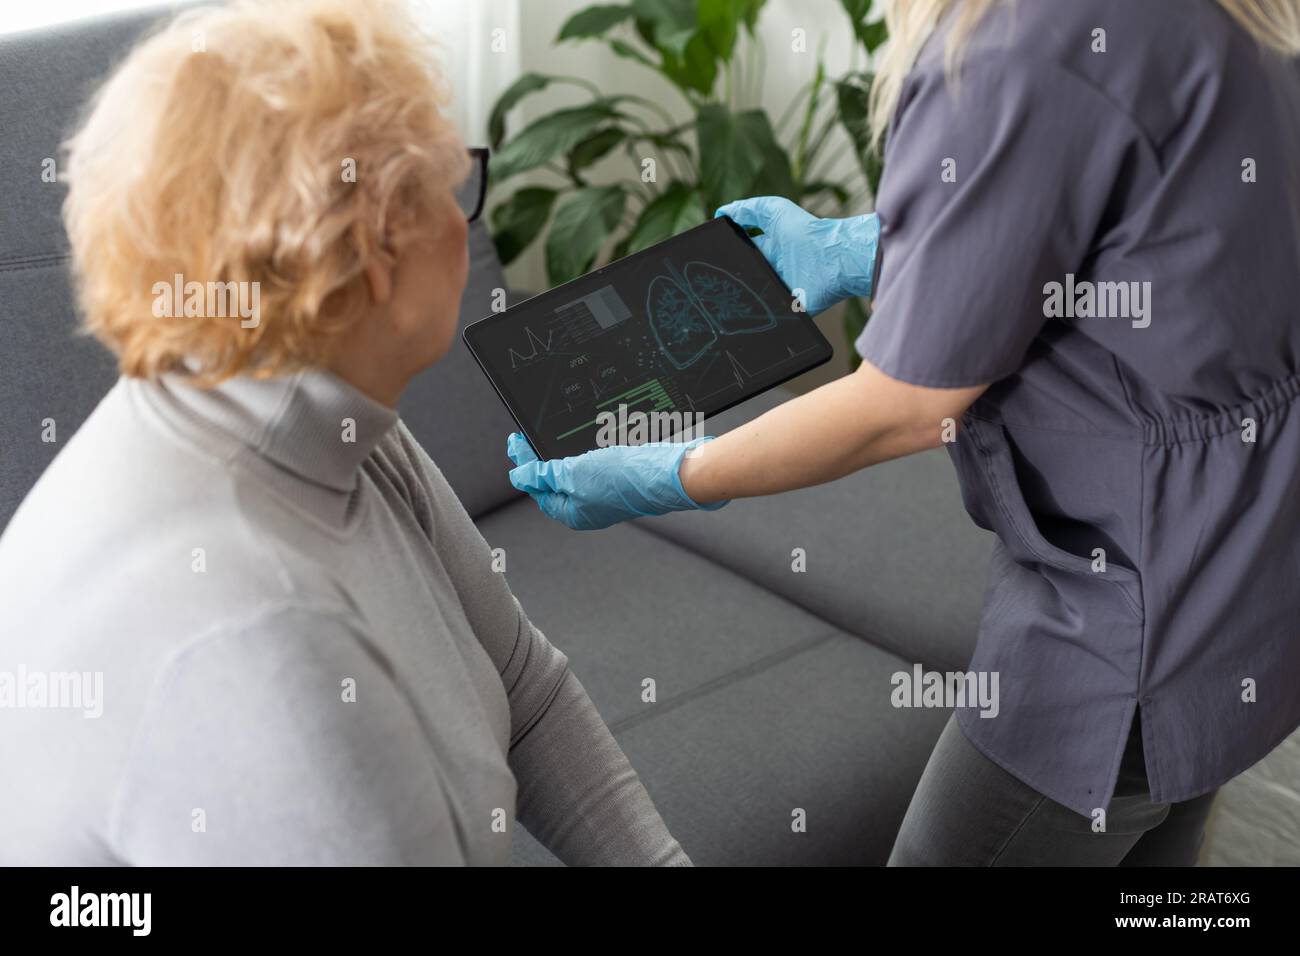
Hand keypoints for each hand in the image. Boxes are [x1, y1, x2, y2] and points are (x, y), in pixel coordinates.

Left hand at [506, 433, 727, 530]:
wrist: (668, 473)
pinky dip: (579, 453)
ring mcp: (604, 493)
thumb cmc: (623, 479)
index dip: (524, 465)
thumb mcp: (574, 474)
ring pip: (572, 472)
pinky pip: (591, 466)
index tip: (516, 442)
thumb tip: (518, 477)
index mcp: (572, 512)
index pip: (538, 488)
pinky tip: (575, 441)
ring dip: (557, 455)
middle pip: (553, 481)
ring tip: (544, 437)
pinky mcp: (619, 479)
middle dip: (538, 460)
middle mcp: (587, 506)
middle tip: (523, 438)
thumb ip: (544, 475)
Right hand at [714, 197, 879, 315]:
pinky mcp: (787, 309)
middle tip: (709, 283)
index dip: (724, 253)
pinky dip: (755, 317)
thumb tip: (721, 213)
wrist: (833, 257)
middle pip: (743, 276)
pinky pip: (767, 316)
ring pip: (751, 297)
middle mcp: (772, 270)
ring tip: (719, 301)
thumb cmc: (806, 230)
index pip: (740, 252)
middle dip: (726, 279)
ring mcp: (779, 290)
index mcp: (768, 249)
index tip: (706, 257)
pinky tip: (739, 317)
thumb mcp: (773, 209)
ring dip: (738, 298)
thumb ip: (747, 209)